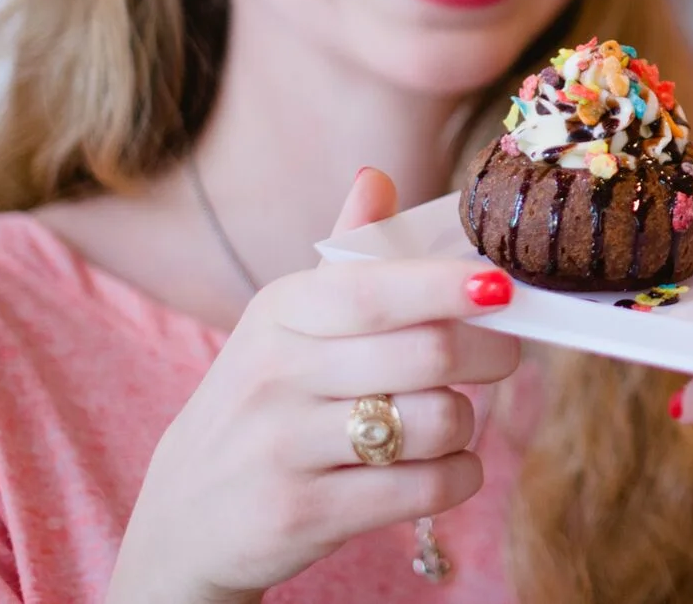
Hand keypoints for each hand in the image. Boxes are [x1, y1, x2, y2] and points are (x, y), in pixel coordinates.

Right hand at [109, 169, 523, 602]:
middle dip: (489, 354)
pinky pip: (422, 490)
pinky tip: (445, 467)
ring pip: (432, 423)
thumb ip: (341, 260)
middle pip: (424, 353)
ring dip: (467, 423)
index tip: (502, 286)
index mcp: (281, 313)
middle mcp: (276, 375)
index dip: (445, 286)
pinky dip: (457, 477)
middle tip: (506, 355)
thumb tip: (377, 177)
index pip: (373, 290)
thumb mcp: (284, 325)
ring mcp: (284, 448)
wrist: (186, 517)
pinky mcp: (302, 514)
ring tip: (452, 420)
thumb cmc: (263, 403)